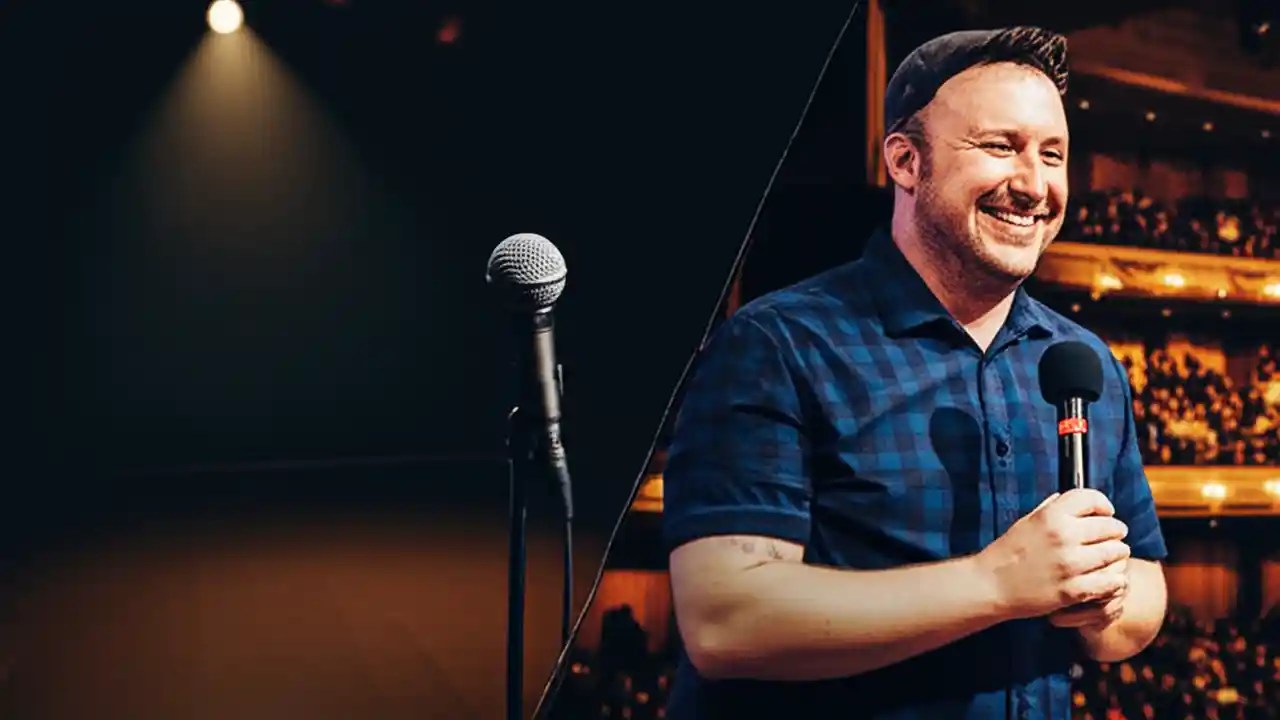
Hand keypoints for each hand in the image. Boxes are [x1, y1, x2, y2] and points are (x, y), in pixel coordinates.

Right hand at [976, 489, 1130, 620]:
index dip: (1103, 505)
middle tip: (1114, 537)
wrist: (991, 585)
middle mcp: (1063, 536)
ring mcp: (1070, 564)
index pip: (1092, 499)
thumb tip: (1073, 501)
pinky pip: (1111, 582)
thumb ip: (1051, 509)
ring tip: (1113, 557)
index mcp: (1050, 516)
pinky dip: (1114, 580)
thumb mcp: (1026, 522)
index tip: (1106, 512)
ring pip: (1115, 553)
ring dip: (1118, 554)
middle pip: (1110, 526)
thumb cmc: (1006, 553)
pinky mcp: (1073, 590)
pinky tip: (1110, 579)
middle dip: (1115, 531)